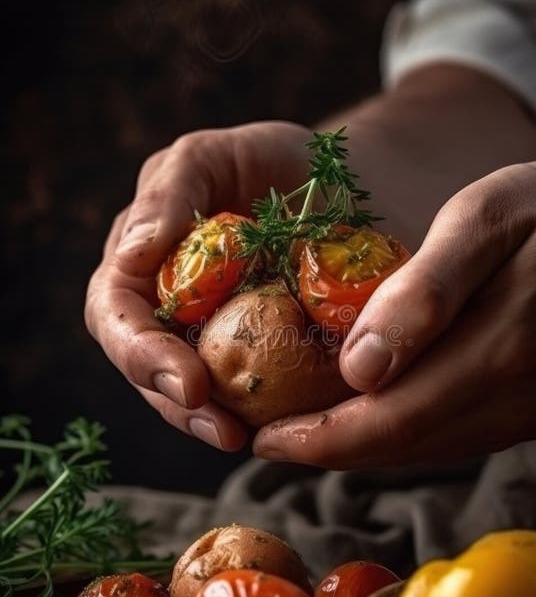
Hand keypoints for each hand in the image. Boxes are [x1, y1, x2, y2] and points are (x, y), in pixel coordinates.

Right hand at [85, 121, 310, 450]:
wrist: (357, 182)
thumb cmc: (274, 161)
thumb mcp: (216, 156)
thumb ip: (169, 191)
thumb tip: (129, 255)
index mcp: (143, 263)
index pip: (117, 315)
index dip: (141, 353)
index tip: (188, 380)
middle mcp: (169, 308)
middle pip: (148, 370)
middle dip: (178, 404)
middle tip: (223, 429)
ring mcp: (215, 337)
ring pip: (195, 395)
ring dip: (215, 422)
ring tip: (247, 439)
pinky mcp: (265, 357)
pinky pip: (256, 394)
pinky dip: (268, 414)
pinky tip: (293, 425)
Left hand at [253, 152, 535, 467]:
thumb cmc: (535, 211)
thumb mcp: (477, 221)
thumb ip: (424, 293)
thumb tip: (360, 370)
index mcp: (509, 348)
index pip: (397, 418)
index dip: (324, 437)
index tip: (265, 439)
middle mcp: (526, 397)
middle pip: (406, 444)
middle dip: (330, 448)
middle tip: (269, 440)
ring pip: (427, 449)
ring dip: (361, 446)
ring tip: (302, 431)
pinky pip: (452, 437)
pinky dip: (399, 434)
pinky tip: (363, 415)